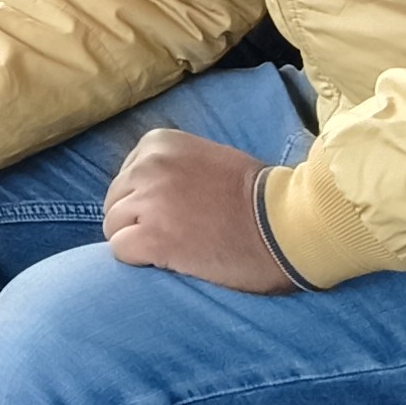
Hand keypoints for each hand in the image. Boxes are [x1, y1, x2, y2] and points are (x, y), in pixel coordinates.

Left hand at [103, 130, 295, 292]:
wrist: (291, 225)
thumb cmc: (257, 197)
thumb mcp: (207, 159)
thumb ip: (170, 168)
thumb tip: (139, 190)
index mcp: (158, 143)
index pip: (125, 178)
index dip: (146, 201)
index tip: (180, 212)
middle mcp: (147, 166)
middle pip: (116, 201)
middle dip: (139, 221)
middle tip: (181, 234)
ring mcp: (149, 201)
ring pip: (114, 227)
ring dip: (140, 241)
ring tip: (180, 247)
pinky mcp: (153, 238)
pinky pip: (120, 251)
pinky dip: (140, 261)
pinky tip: (173, 261)